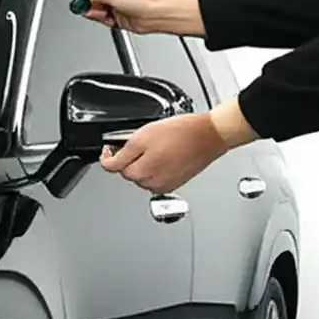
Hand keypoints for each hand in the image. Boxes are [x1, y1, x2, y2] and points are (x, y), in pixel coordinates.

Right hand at [83, 0, 160, 32]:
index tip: (84, 7)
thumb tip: (82, 0)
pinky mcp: (116, 18)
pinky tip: (112, 21)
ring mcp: (113, 7)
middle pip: (91, 5)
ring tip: (110, 16)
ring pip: (96, 15)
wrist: (151, 14)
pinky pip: (103, 23)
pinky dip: (106, 23)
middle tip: (101, 11)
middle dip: (94, 10)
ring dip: (100, 18)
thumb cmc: (139, 0)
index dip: (85, 1)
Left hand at [99, 113, 229, 194]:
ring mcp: (164, 185)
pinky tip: (166, 154)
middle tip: (141, 142)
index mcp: (141, 172)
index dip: (109, 155)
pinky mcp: (174, 183)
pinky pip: (157, 177)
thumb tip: (110, 160)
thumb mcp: (143, 136)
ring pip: (143, 175)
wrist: (209, 135)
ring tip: (158, 147)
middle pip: (129, 172)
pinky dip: (156, 167)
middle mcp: (151, 184)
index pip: (113, 168)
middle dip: (130, 158)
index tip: (109, 148)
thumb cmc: (182, 133)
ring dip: (144, 163)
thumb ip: (123, 152)